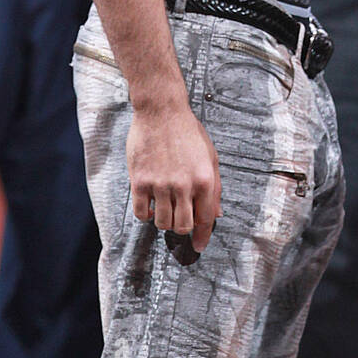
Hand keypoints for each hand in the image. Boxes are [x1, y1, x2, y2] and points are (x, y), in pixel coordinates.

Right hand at [127, 103, 221, 250]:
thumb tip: (217, 214)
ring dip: (164, 222)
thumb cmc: (187, 132)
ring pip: (162, 223)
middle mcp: (184, 185)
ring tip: (164, 209)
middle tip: (179, 221)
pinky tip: (149, 205)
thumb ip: (215, 187)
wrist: (161, 111)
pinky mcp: (140, 181)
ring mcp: (161, 184)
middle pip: (183, 226)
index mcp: (204, 179)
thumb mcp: (210, 156)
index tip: (198, 246)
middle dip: (182, 229)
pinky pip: (141, 213)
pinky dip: (145, 215)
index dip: (202, 237)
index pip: (206, 219)